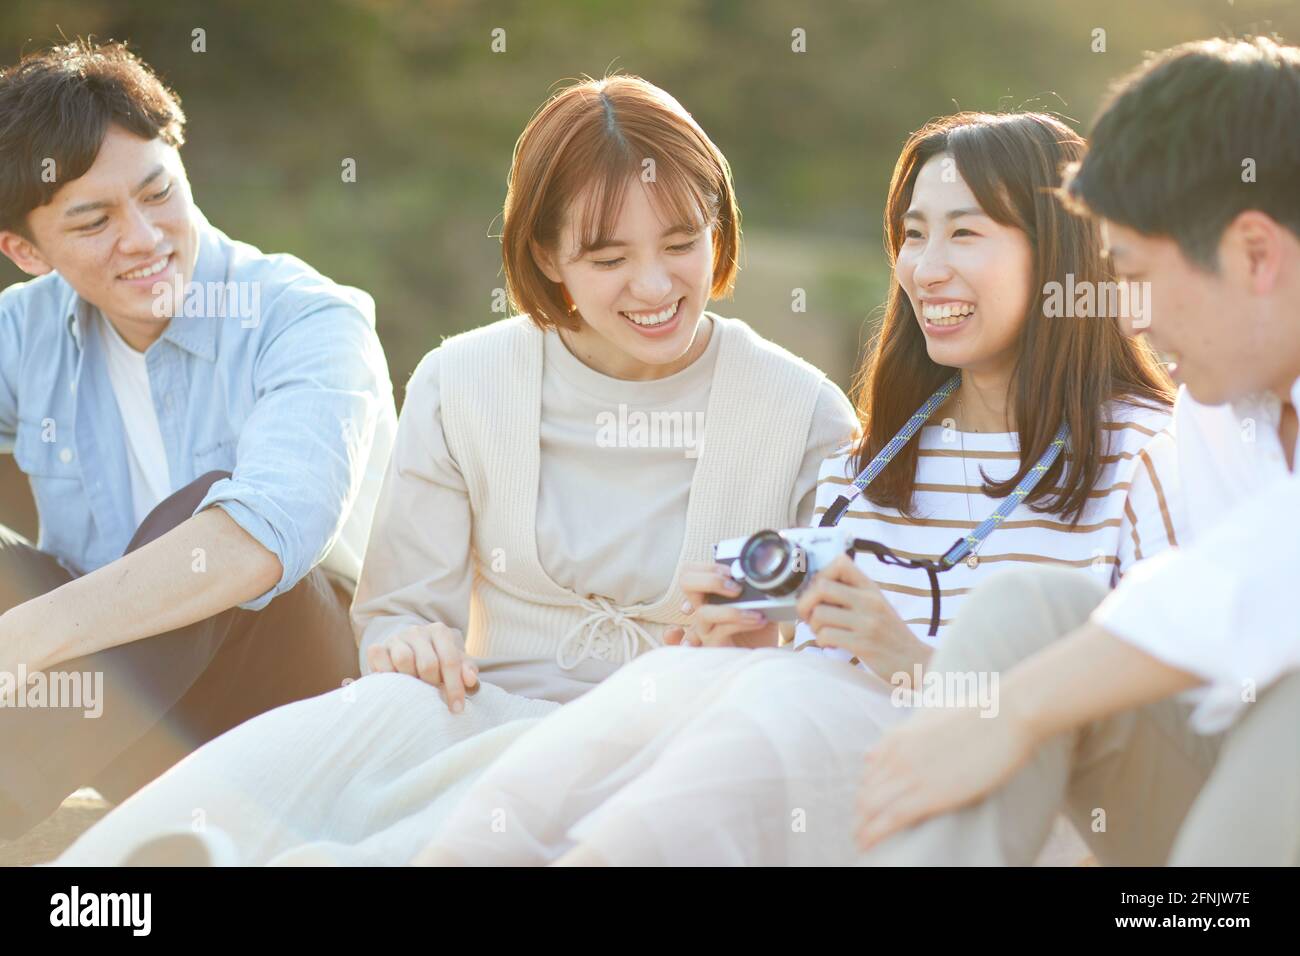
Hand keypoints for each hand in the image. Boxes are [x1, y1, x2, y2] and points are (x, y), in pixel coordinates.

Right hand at [365, 621, 478, 712]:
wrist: (409, 655)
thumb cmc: (437, 663)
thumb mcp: (456, 665)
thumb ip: (467, 671)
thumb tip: (471, 680)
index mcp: (439, 631)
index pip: (450, 660)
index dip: (455, 687)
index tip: (457, 708)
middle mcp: (417, 631)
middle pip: (427, 663)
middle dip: (432, 684)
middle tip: (433, 694)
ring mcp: (396, 638)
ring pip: (403, 660)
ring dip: (411, 680)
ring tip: (415, 688)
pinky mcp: (377, 648)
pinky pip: (380, 659)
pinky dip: (387, 674)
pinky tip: (396, 683)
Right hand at [663, 561, 778, 648]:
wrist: (764, 654)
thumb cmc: (759, 628)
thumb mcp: (761, 603)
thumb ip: (756, 589)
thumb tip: (762, 576)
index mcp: (709, 594)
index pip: (691, 572)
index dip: (707, 567)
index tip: (731, 571)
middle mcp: (702, 607)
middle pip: (686, 583)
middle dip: (710, 580)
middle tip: (736, 587)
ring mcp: (704, 627)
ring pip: (703, 612)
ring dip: (732, 610)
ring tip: (757, 612)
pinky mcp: (712, 644)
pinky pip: (720, 630)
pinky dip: (741, 623)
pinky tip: (759, 621)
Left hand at [795, 554, 929, 681]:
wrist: (915, 661)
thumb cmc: (890, 634)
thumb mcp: (877, 605)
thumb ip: (852, 594)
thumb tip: (815, 588)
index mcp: (871, 588)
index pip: (840, 563)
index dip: (820, 574)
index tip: (818, 592)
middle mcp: (869, 600)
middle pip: (821, 587)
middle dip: (806, 603)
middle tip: (809, 616)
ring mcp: (867, 622)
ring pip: (819, 614)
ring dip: (814, 626)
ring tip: (824, 633)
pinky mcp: (863, 643)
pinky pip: (826, 636)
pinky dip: (822, 641)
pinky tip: (832, 644)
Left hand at [855, 703, 1035, 851]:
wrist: (1006, 715)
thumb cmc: (976, 715)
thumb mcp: (928, 717)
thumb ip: (901, 736)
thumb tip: (871, 754)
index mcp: (896, 737)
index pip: (868, 774)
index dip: (865, 794)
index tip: (866, 809)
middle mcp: (897, 755)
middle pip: (866, 793)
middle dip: (861, 815)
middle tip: (861, 831)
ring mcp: (912, 775)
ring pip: (872, 808)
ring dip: (863, 828)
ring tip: (862, 842)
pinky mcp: (931, 795)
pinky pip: (891, 819)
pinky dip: (874, 835)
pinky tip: (867, 846)